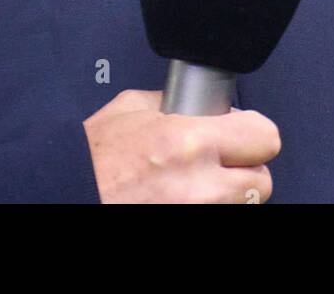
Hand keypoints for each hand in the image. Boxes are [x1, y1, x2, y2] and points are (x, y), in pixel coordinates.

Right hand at [82, 88, 278, 203]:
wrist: (69, 191)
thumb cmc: (93, 156)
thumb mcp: (132, 108)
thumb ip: (175, 104)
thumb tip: (203, 103)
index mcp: (189, 139)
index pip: (264, 136)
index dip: (253, 132)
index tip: (241, 132)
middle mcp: (200, 183)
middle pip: (262, 181)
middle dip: (245, 169)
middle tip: (221, 163)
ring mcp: (196, 213)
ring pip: (243, 205)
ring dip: (229, 193)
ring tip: (199, 183)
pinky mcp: (191, 229)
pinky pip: (218, 216)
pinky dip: (209, 208)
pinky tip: (185, 198)